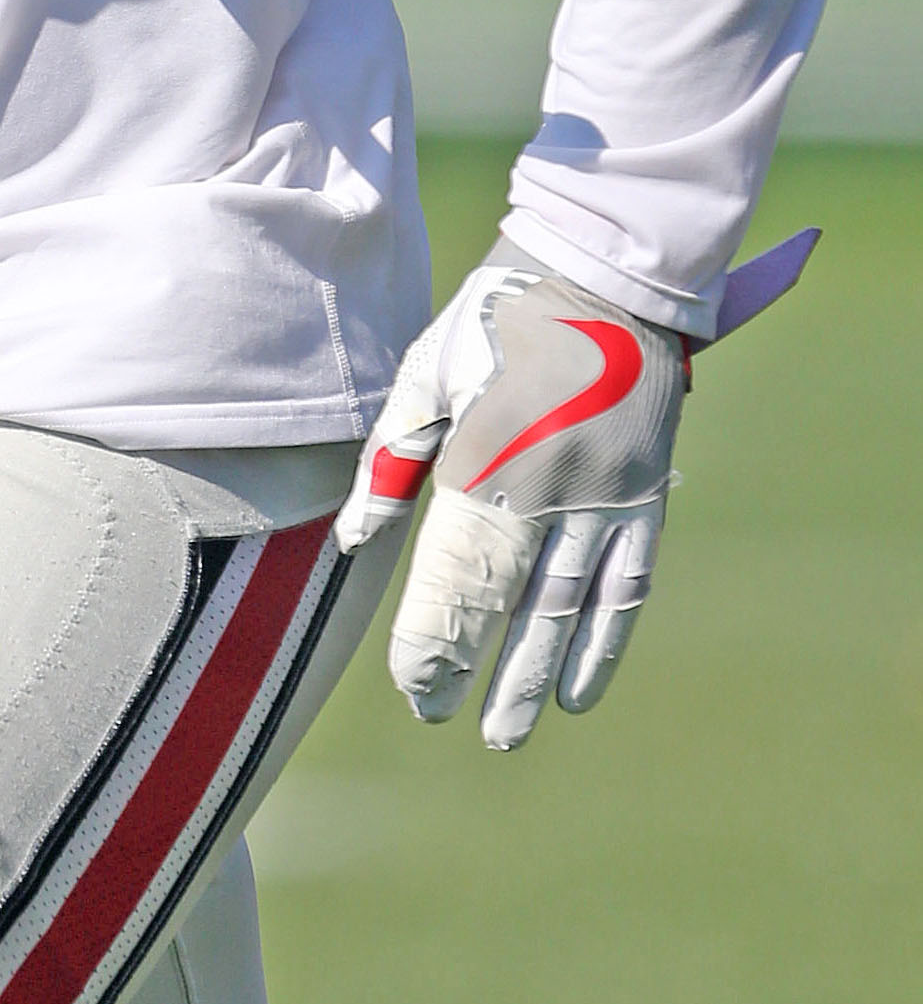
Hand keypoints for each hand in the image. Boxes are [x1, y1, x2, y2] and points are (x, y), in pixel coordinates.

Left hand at [335, 258, 687, 749]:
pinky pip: (627, 585)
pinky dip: (603, 642)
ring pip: (570, 607)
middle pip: (512, 603)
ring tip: (508, 731)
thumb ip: (389, 460)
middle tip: (449, 722)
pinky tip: (578, 690)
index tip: (414, 686)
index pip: (457, 574)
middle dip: (477, 669)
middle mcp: (551, 488)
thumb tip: (355, 540)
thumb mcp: (426, 372)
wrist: (604, 272)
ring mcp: (607, 497)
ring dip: (537, 674)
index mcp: (486, 455)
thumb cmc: (494, 320)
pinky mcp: (647, 495)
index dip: (436, 638)